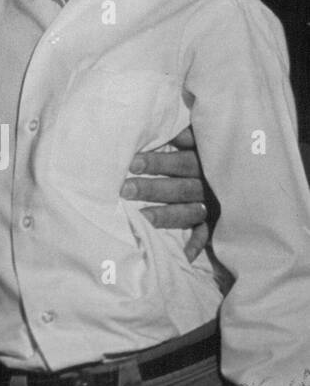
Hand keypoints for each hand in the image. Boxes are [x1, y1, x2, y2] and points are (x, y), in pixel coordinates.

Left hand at [120, 125, 210, 260]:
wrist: (259, 167)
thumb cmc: (221, 147)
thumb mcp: (209, 136)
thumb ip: (190, 133)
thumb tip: (171, 131)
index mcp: (206, 161)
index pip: (179, 161)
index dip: (157, 162)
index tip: (132, 162)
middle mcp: (210, 184)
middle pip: (179, 187)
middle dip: (152, 188)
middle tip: (125, 188)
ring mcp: (216, 205)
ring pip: (187, 211)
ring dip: (165, 215)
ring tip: (141, 218)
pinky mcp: (221, 221)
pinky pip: (208, 234)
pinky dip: (196, 244)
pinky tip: (182, 254)